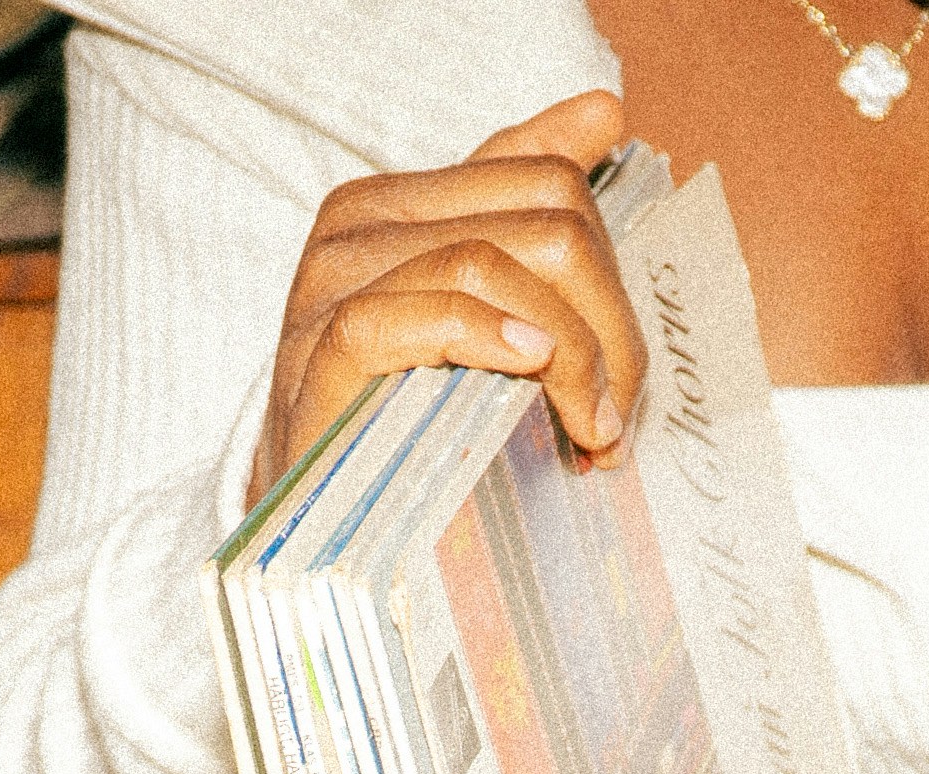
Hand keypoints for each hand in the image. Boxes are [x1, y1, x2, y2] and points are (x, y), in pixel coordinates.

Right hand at [256, 90, 646, 494]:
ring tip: (588, 429)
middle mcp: (361, 223)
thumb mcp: (465, 303)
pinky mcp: (326, 346)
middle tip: (614, 417)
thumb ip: (521, 209)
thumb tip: (606, 108)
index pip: (552, 184)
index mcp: (399, 202)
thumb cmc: (391, 413)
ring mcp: (335, 281)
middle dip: (606, 327)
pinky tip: (527, 371)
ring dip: (570, 354)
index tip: (623, 375)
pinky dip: (489, 337)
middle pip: (542, 224)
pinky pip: (423, 314)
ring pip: (492, 263)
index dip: (611, 280)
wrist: (306, 509)